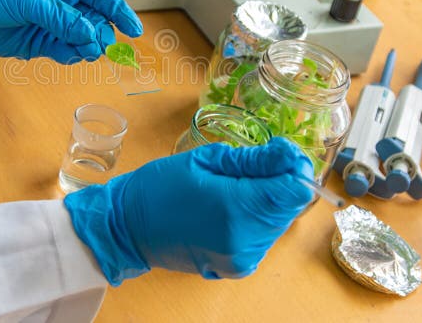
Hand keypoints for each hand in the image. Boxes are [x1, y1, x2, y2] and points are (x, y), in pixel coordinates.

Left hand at [0, 0, 142, 61]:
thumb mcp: (32, 1)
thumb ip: (63, 19)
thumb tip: (90, 34)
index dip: (119, 12)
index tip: (134, 30)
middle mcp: (64, 4)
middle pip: (96, 21)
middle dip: (100, 33)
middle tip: (95, 44)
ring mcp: (54, 25)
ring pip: (84, 40)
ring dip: (86, 47)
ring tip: (79, 49)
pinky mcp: (42, 44)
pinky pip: (67, 52)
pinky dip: (71, 55)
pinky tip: (68, 54)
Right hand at [64, 138, 312, 284]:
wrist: (127, 227)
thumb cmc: (159, 188)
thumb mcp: (204, 160)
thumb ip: (253, 159)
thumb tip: (288, 156)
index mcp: (235, 209)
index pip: (295, 191)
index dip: (293, 168)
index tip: (278, 154)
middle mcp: (245, 241)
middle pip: (289, 207)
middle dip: (278, 183)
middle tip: (248, 165)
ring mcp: (241, 259)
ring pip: (277, 222)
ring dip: (265, 202)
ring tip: (231, 187)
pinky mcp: (237, 267)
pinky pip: (262, 237)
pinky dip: (254, 219)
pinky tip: (229, 208)